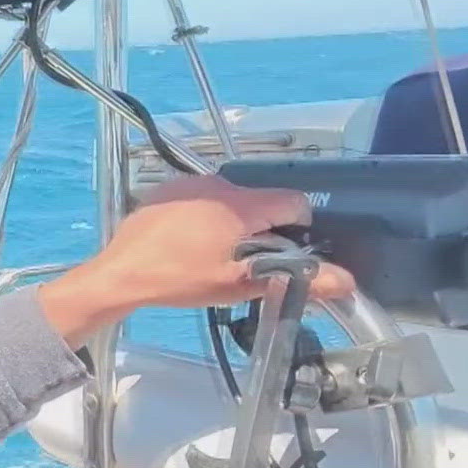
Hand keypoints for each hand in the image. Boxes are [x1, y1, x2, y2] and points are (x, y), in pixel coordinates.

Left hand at [36, 175, 354, 347]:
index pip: (294, 201)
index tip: (289, 254)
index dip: (301, 229)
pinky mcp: (168, 190)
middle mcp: (219, 184)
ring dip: (237, 224)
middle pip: (263, 201)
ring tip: (220, 256)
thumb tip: (346, 282)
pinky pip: (204, 199)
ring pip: (233, 200)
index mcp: (241, 203)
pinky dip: (209, 217)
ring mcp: (190, 184)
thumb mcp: (239, 283)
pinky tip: (193, 245)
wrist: (120, 274)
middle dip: (267, 229)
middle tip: (252, 262)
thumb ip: (296, 280)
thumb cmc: (180, 279)